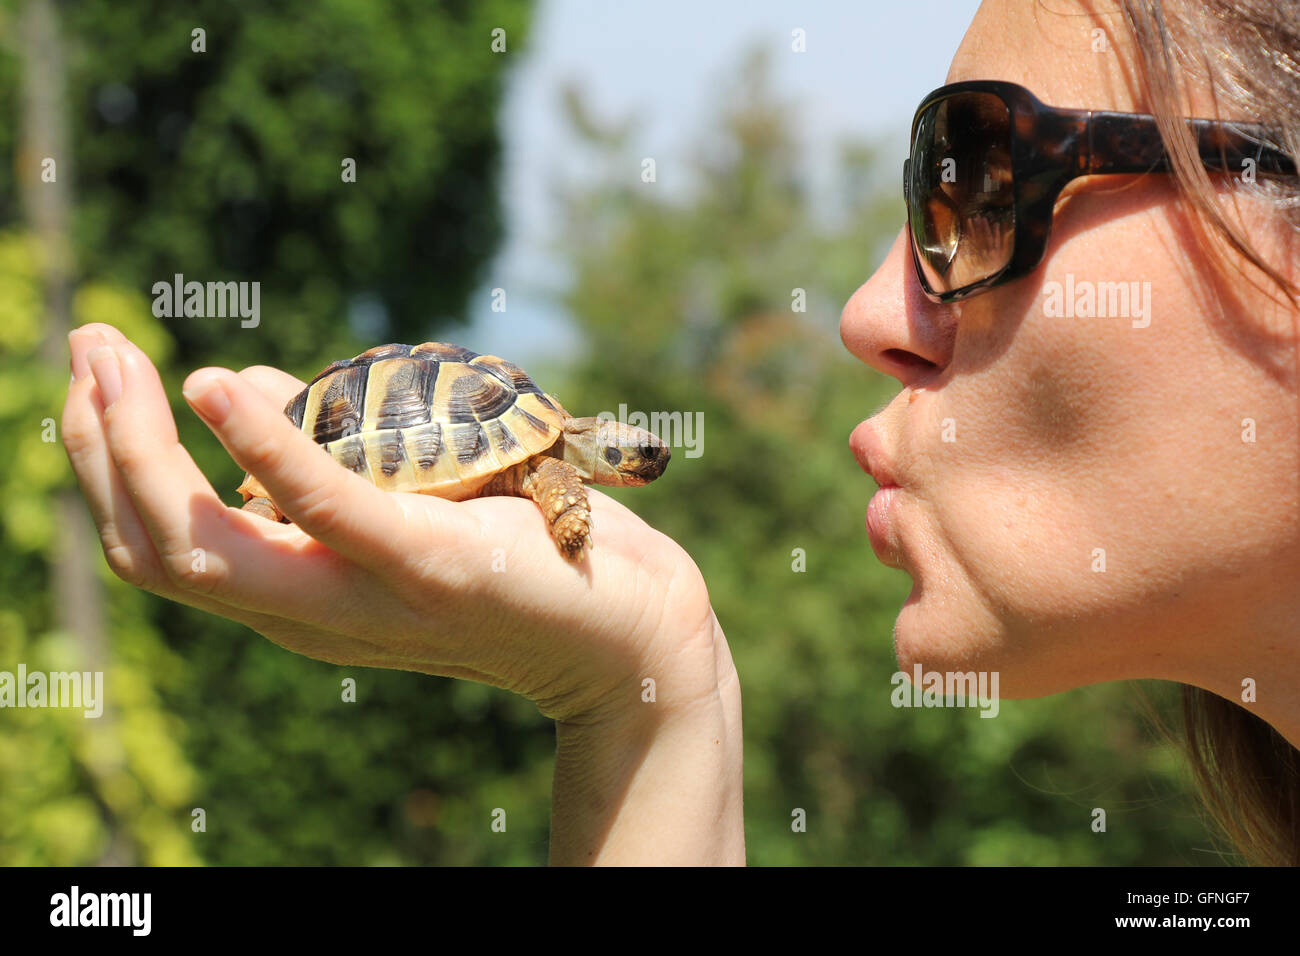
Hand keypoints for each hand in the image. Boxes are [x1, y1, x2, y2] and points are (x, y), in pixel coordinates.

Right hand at [60, 323, 728, 724]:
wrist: (629, 630)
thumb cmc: (513, 548)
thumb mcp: (402, 498)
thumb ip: (322, 453)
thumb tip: (247, 385)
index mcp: (300, 595)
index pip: (159, 546)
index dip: (104, 461)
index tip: (90, 371)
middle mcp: (312, 613)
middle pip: (153, 548)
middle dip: (98, 444)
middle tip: (86, 343)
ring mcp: (363, 598)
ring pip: (203, 546)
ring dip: (139, 445)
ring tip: (116, 358)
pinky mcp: (427, 566)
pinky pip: (323, 508)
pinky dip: (260, 445)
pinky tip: (220, 386)